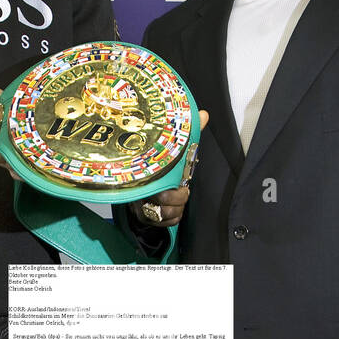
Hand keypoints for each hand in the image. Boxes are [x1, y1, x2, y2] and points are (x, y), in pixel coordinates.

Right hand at [130, 108, 207, 227]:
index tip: (183, 188)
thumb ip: (189, 133)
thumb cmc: (158, 162)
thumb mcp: (173, 147)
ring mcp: (139, 204)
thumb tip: (204, 115)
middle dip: (179, 199)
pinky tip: (174, 211)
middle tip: (183, 192)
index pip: (161, 186)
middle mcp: (141, 190)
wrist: (134, 172)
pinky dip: (172, 219)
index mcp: (148, 172)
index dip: (177, 192)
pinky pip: (160, 224)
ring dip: (176, 210)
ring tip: (178, 200)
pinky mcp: (141, 216)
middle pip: (163, 201)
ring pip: (162, 215)